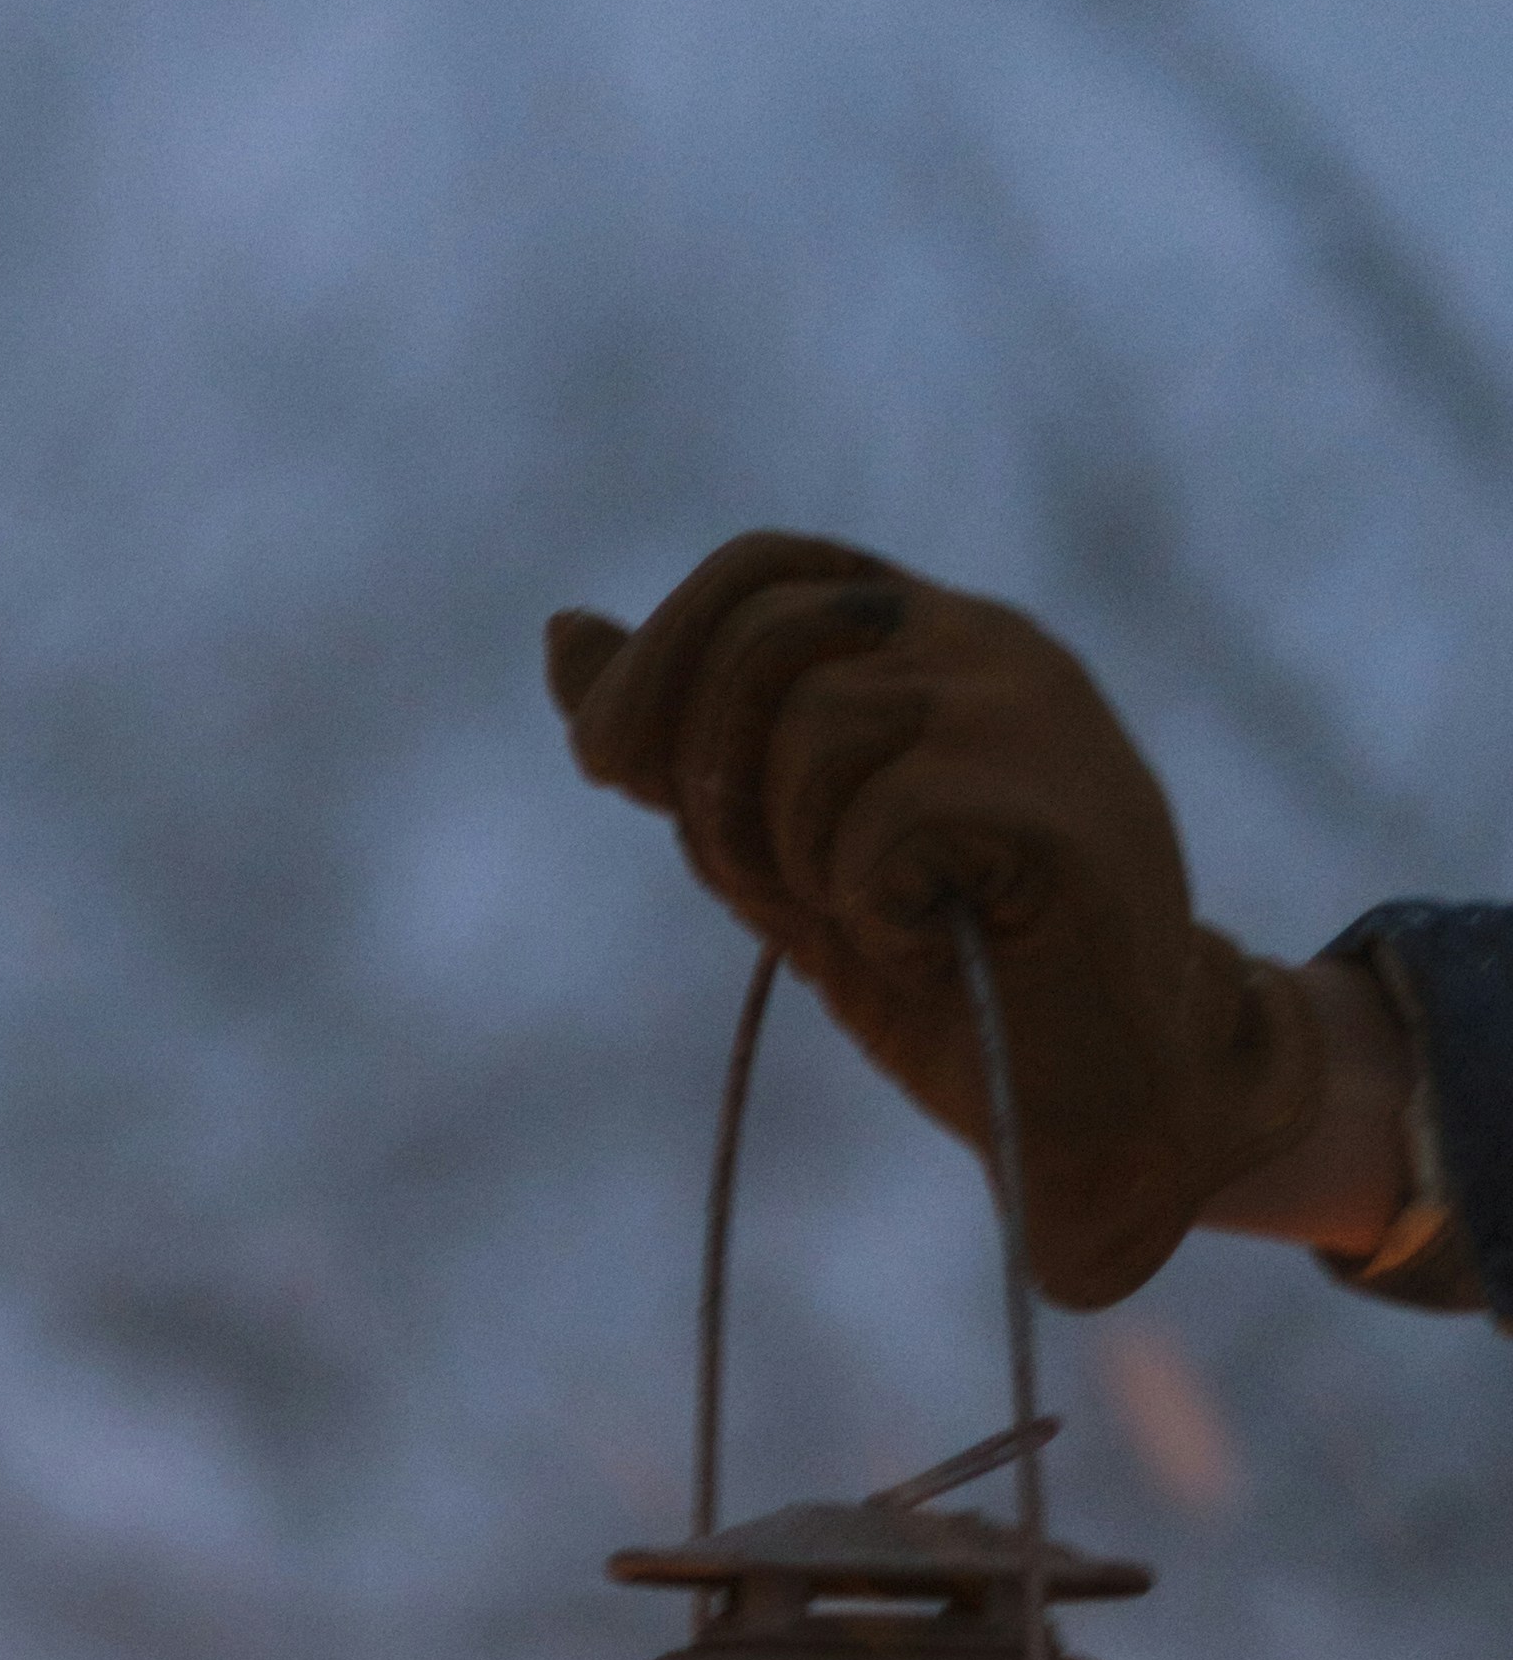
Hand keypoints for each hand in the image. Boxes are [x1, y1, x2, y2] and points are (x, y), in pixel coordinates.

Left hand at [539, 532, 1374, 1302]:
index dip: (660, 657)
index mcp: (922, 637)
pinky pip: (876, 822)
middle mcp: (982, 642)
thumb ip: (685, 749)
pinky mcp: (1052, 796)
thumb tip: (563, 633)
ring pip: (815, 726)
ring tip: (894, 917)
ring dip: (808, 858)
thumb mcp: (779, 846)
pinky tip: (940, 941)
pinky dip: (873, 907)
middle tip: (796, 883)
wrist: (1096, 1091)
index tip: (614, 767)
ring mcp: (1027, 707)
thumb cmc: (944, 968)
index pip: (760, 568)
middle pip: (764, 635)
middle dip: (719, 777)